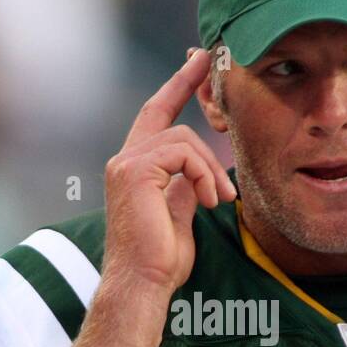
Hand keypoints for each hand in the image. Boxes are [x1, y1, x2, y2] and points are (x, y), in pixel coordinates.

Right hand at [103, 49, 235, 295]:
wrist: (143, 284)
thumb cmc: (160, 261)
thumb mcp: (181, 215)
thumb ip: (186, 186)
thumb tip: (199, 172)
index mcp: (133, 169)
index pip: (155, 115)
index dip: (177, 86)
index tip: (199, 62)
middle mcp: (124, 160)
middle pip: (169, 119)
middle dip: (196, 110)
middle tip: (222, 146)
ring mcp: (126, 164)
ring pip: (183, 139)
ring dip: (209, 170)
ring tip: (219, 201)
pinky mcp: (134, 170)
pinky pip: (183, 153)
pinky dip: (202, 175)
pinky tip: (208, 202)